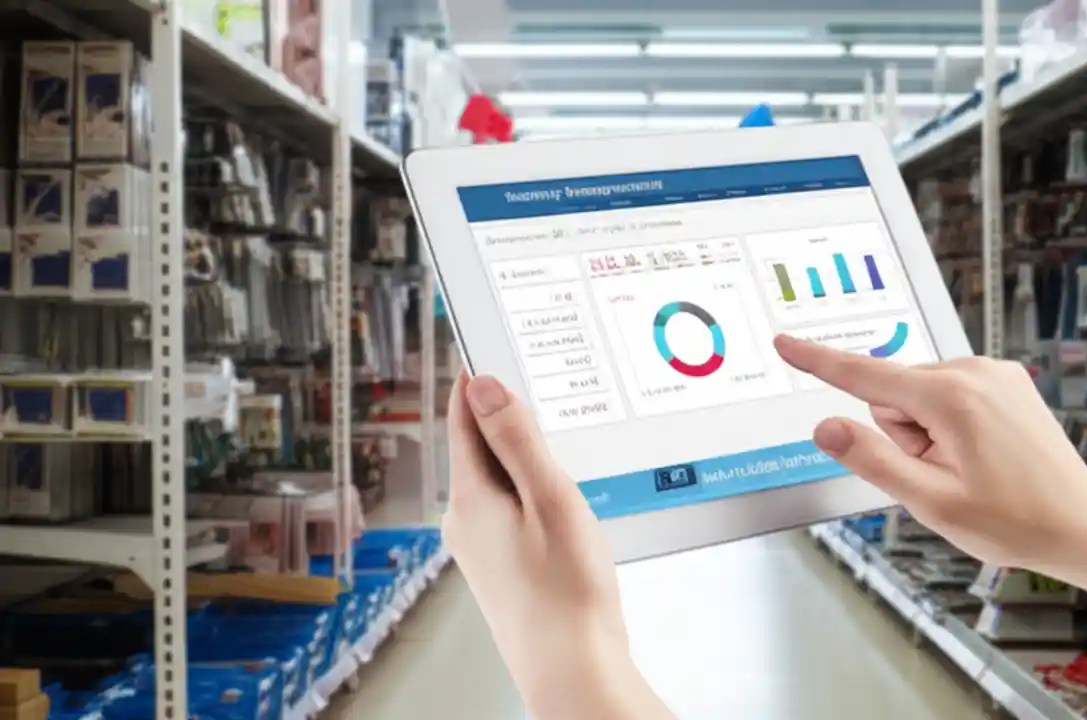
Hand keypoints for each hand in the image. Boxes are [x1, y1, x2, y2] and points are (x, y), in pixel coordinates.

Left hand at [444, 373, 671, 719]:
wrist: (573, 667)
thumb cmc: (567, 594)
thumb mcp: (551, 499)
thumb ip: (518, 440)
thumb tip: (484, 387)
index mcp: (470, 498)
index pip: (463, 417)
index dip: (477, 378)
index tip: (487, 344)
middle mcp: (464, 521)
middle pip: (479, 445)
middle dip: (508, 416)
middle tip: (539, 385)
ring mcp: (480, 545)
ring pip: (497, 477)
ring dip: (523, 455)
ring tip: (559, 446)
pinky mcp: (500, 563)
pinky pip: (508, 506)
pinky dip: (530, 488)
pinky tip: (559, 499)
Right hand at [775, 336, 1086, 569]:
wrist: (1080, 523)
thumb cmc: (1012, 521)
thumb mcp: (930, 501)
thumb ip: (872, 459)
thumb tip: (825, 427)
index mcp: (950, 398)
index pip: (864, 377)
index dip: (818, 361)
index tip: (785, 341)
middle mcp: (973, 371)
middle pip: (893, 395)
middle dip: (902, 435)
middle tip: (942, 476)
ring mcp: (992, 372)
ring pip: (918, 396)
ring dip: (925, 432)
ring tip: (966, 469)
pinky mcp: (1003, 379)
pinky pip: (946, 393)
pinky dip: (947, 422)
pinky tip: (978, 454)